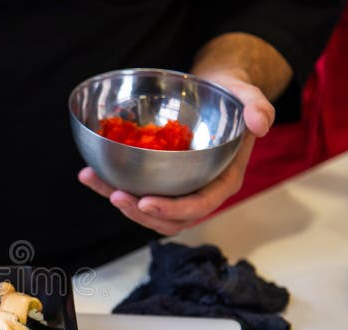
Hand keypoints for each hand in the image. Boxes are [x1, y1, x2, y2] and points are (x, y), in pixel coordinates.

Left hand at [78, 70, 274, 234]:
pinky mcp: (157, 180)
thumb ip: (257, 106)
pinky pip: (134, 191)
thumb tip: (260, 123)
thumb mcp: (247, 94)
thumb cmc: (230, 95)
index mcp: (223, 180)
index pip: (199, 205)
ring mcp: (176, 188)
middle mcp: (199, 190)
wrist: (212, 91)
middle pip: (170, 219)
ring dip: (119, 202)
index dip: (173, 210)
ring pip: (147, 210)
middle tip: (116, 197)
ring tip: (93, 182)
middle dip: (140, 214)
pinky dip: (108, 185)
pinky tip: (87, 172)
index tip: (146, 203)